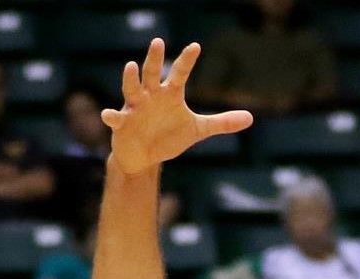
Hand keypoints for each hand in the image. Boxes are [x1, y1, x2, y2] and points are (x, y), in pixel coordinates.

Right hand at [104, 40, 254, 174]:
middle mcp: (151, 95)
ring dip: (130, 78)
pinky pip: (116, 117)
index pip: (180, 73)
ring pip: (131, 88)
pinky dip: (112, 115)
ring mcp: (134, 107)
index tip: (195, 46)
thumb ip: (221, 122)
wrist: (145, 155)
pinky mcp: (122, 123)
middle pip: (152, 73)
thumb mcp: (198, 130)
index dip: (187, 61)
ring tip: (131, 66)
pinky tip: (108, 114)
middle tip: (159, 42)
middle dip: (155, 59)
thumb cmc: (169, 137)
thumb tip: (251, 117)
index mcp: (170, 94)